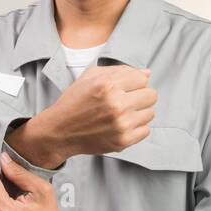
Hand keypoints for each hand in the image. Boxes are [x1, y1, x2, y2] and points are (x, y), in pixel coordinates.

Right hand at [8, 64, 155, 167]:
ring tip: (119, 115)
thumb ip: (119, 71)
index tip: (123, 89)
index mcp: (107, 85)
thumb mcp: (89, 77)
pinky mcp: (123, 140)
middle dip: (139, 97)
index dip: (132, 83)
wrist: (59, 131)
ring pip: (150, 113)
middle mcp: (116, 104)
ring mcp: (121, 124)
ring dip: (137, 113)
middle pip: (151, 95)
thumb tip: (147, 73)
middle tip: (124, 102)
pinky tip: (119, 126)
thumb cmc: (73, 103)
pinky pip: (145, 130)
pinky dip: (135, 129)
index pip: (142, 78)